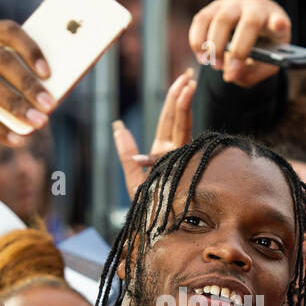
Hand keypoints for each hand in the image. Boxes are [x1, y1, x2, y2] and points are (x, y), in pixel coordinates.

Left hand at [113, 68, 195, 200]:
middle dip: (182, 96)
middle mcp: (177, 153)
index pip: (172, 121)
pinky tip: (183, 96)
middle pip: (179, 119)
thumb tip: (117, 126)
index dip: (176, 100)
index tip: (183, 80)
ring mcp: (183, 159)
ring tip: (187, 84)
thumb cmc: (147, 208)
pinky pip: (182, 135)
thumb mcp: (134, 177)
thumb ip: (126, 152)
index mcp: (166, 153)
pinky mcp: (184, 164)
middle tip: (188, 75)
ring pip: (183, 124)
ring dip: (184, 102)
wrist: (153, 230)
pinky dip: (181, 116)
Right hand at [188, 0, 290, 86]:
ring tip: (212, 65)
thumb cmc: (260, 48)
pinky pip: (202, 20)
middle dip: (236, 49)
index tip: (278, 25)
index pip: (279, 19)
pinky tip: (201, 57)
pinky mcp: (214, 7)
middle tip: (226, 69)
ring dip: (213, 45)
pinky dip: (198, 40)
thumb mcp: (263, 64)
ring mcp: (233, 4)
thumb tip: (230, 75)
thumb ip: (251, 73)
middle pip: (247, 22)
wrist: (249, 28)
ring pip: (220, 19)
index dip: (277, 23)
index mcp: (275, 20)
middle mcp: (255, 7)